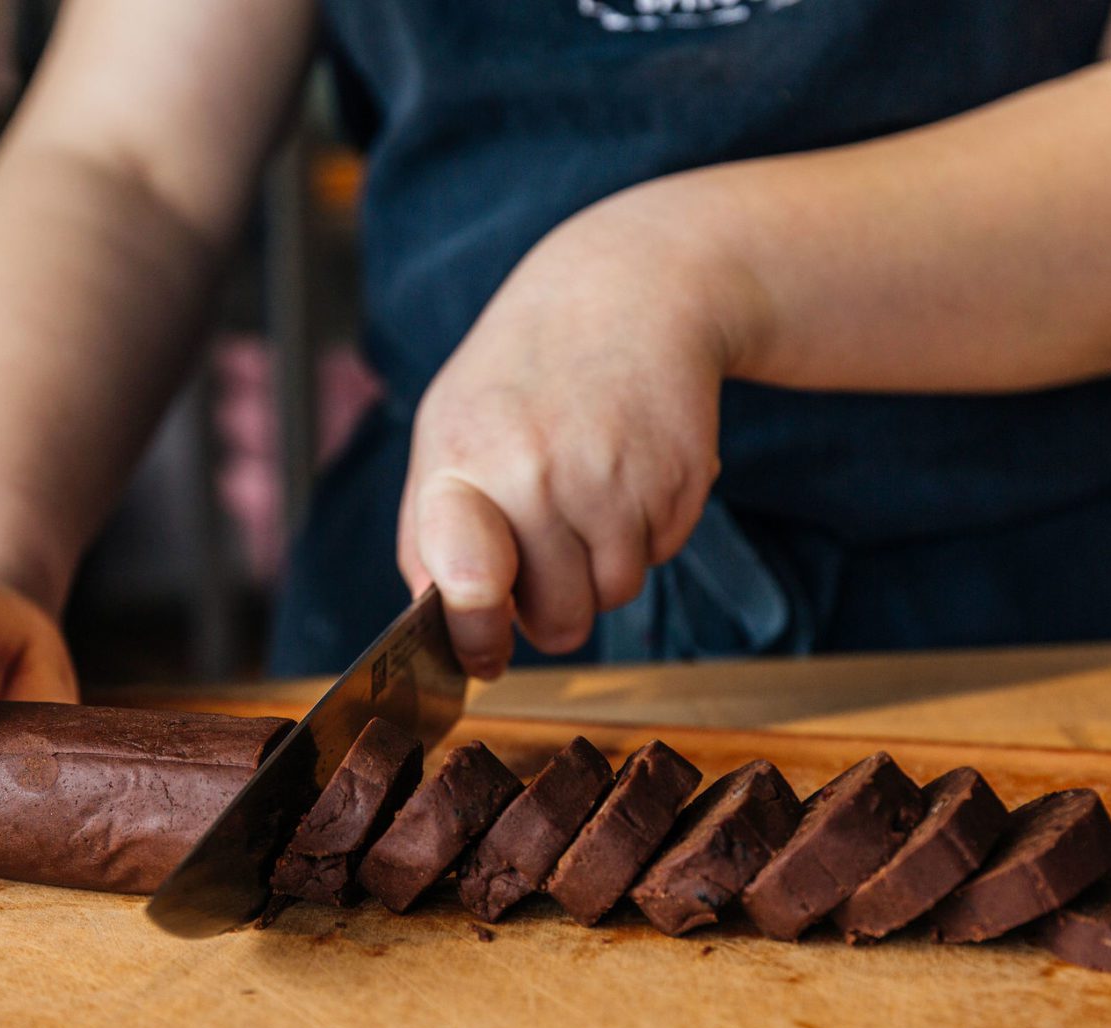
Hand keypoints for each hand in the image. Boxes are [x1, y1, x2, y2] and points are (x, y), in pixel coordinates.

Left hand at [398, 188, 735, 676]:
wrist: (627, 293)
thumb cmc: (522, 376)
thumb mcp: (448, 430)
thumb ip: (431, 534)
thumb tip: (439, 626)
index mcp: (466, 462)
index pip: (468, 583)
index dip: (476, 633)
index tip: (482, 651)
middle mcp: (540, 473)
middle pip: (557, 620)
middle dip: (551, 606)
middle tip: (544, 550)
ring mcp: (616, 479)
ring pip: (612, 597)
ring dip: (600, 570)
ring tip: (585, 494)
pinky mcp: (679, 480)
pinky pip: (658, 557)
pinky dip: (643, 534)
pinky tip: (626, 472)